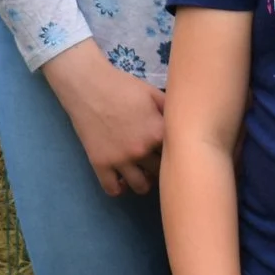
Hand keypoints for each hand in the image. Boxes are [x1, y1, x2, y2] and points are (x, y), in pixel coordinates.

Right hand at [41, 40, 166, 195]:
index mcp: (158, 132)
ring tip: (142, 173)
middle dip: (162, 168)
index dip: (178, 153)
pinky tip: (121, 179)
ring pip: (140, 187)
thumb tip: (187, 124)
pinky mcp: (100, 163)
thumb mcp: (153, 93)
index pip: (179, 154)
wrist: (87, 84)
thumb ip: (171, 111)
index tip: (175, 152)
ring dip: (144, 182)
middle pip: (161, 173)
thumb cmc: (122, 86)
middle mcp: (141, 150)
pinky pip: (112, 189)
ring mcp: (120, 160)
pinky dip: (119, 188)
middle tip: (157, 162)